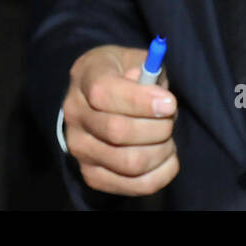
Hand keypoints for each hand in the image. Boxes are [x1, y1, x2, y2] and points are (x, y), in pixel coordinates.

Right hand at [63, 44, 178, 195]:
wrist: (95, 99)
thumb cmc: (123, 75)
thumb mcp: (134, 59)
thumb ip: (148, 69)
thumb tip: (158, 96)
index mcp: (85, 77)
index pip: (104, 93)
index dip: (140, 100)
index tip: (170, 103)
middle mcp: (75, 114)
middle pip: (117, 131)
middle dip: (157, 127)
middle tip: (170, 118)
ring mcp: (80, 148)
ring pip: (128, 163)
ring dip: (160, 151)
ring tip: (168, 138)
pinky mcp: (91, 174)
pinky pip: (133, 186)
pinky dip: (160, 174)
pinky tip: (167, 157)